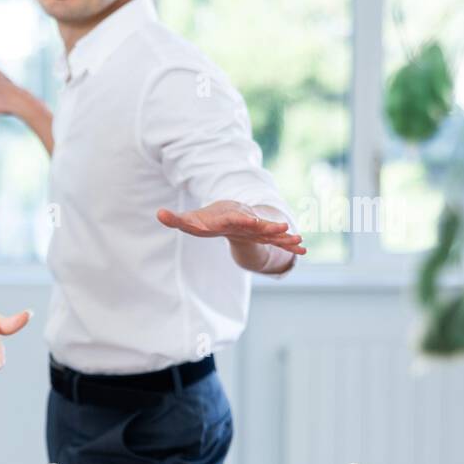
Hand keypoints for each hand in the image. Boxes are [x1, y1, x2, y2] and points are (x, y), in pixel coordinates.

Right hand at [0, 63, 29, 116]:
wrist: (23, 105)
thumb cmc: (1, 103)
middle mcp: (1, 81)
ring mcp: (12, 86)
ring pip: (5, 79)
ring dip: (2, 76)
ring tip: (2, 76)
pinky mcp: (20, 94)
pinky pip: (15, 88)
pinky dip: (12, 87)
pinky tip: (15, 90)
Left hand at [156, 200, 306, 254]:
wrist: (226, 213)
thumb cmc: (206, 219)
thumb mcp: (191, 220)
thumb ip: (176, 218)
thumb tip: (159, 213)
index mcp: (229, 217)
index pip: (236, 218)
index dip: (243, 219)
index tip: (251, 220)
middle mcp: (246, 222)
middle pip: (258, 225)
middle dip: (269, 226)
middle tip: (282, 227)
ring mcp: (257, 229)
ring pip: (271, 233)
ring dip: (284, 237)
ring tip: (298, 240)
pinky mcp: (263, 236)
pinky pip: (277, 241)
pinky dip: (289, 246)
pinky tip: (303, 250)